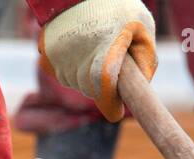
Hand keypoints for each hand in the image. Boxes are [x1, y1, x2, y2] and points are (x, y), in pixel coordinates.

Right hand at [39, 0, 156, 122]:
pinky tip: (80, 49)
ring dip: (87, 76)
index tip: (117, 113)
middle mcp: (78, 60)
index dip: (111, 106)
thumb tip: (142, 84)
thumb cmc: (114, 5)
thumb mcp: (141, 23)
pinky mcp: (47, 57)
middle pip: (92, 90)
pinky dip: (73, 68)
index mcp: (103, 54)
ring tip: (95, 49)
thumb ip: (146, 56)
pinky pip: (64, 74)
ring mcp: (60, 60)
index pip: (105, 92)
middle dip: (103, 85)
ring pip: (77, 83)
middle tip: (111, 63)